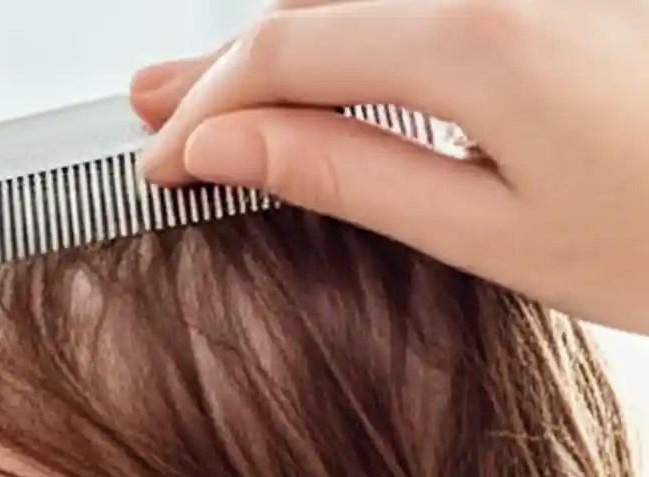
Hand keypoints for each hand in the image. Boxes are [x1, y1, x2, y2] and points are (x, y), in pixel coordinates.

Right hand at [130, 0, 648, 334]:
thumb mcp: (495, 232)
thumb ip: (348, 172)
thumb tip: (225, 149)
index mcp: (479, 37)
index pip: (286, 52)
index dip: (205, 106)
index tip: (161, 163)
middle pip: (315, 5)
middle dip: (222, 65)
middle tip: (153, 108)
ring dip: (282, 43)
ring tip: (214, 87)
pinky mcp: (546, 8)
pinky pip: (417, 5)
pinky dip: (354, 34)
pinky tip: (324, 64)